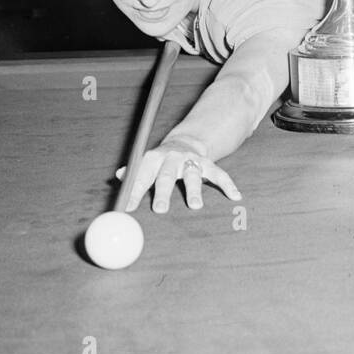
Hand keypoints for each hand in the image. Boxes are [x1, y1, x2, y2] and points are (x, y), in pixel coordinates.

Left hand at [116, 138, 240, 210]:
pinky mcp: (208, 164)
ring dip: (194, 190)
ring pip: (193, 175)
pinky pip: (219, 174)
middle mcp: (172, 158)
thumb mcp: (146, 163)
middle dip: (163, 192)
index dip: (136, 192)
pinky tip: (235, 196)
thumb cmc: (160, 161)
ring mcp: (191, 161)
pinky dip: (228, 185)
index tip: (129, 209)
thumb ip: (133, 172)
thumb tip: (118, 177)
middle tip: (160, 210)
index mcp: (153, 159)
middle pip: (167, 176)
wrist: (185, 143)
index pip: (142, 176)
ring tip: (195, 206)